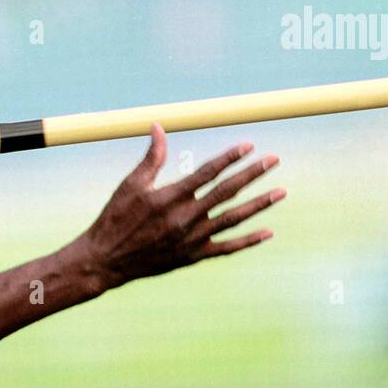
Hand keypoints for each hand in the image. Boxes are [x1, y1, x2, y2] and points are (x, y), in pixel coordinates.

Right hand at [80, 124, 284, 289]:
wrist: (106, 260)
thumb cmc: (115, 218)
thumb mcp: (130, 185)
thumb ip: (151, 158)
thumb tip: (158, 127)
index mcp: (169, 197)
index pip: (207, 173)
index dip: (229, 158)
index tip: (248, 146)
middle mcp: (185, 218)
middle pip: (227, 192)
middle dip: (252, 174)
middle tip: (274, 160)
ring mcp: (191, 239)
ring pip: (233, 219)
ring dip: (259, 204)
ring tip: (281, 191)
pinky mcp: (192, 257)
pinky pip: (226, 248)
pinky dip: (248, 241)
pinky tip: (268, 232)